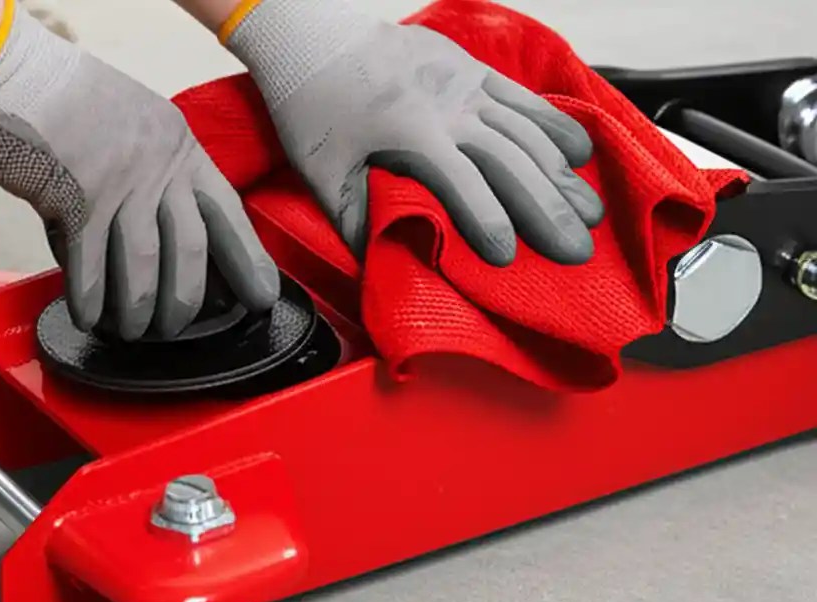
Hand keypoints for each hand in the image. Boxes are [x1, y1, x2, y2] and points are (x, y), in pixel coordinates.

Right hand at [0, 3, 279, 339]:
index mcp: (179, 146)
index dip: (248, 261)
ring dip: (137, 312)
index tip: (260, 296)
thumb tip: (160, 240)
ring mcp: (120, 182)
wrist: (12, 75)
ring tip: (130, 331)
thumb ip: (154, 177)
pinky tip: (88, 316)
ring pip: (144, 268)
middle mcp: (158, 164)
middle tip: (173, 328)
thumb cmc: (64, 103)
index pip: (227, 213)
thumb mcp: (134, 126)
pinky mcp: (77, 200)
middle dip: (183, 303)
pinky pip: (91, 268)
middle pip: (190, 250)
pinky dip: (91, 301)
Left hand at [223, 0, 603, 265]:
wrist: (314, 36)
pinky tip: (580, 156)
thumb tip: (377, 264)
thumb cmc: (311, 106)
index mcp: (411, 132)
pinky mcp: (472, 68)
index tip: (506, 257)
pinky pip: (524, 98)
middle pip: (511, 162)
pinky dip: (556, 126)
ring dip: (562, 176)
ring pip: (528, 132)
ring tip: (589, 215)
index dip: (488, 221)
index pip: (463, 184)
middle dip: (547, 210)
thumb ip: (352, 219)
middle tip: (575, 251)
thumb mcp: (321, 171)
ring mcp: (466, 83)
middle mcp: (449, 105)